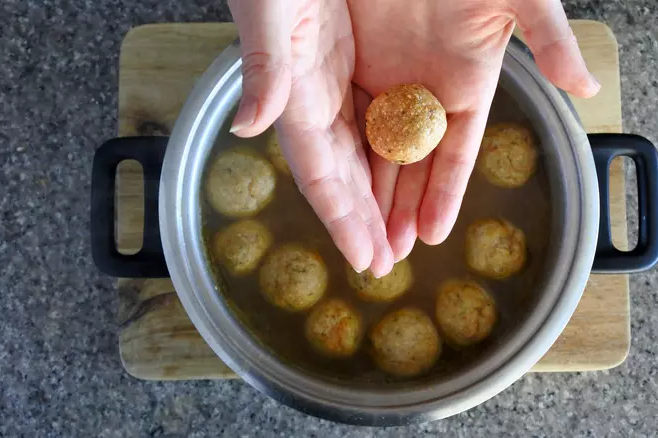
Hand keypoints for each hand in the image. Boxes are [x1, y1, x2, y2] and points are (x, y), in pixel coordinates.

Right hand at [227, 0, 393, 275]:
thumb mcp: (270, 2)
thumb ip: (262, 62)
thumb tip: (250, 126)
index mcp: (295, 84)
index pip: (317, 166)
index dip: (339, 215)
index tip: (363, 256)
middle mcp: (316, 88)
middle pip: (342, 168)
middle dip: (362, 218)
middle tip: (384, 264)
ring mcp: (340, 74)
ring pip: (363, 147)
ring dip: (379, 193)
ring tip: (400, 236)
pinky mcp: (359, 56)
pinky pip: (380, 111)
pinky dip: (393, 148)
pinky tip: (406, 174)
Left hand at [348, 0, 599, 260]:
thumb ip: (550, 40)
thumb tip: (589, 87)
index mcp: (468, 83)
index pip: (455, 153)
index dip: (444, 193)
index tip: (433, 232)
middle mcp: (427, 90)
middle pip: (411, 163)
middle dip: (399, 208)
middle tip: (388, 255)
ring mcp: (390, 79)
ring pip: (375, 148)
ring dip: (369, 192)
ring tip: (361, 238)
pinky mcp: (357, 64)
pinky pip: (347, 117)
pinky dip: (342, 152)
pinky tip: (336, 188)